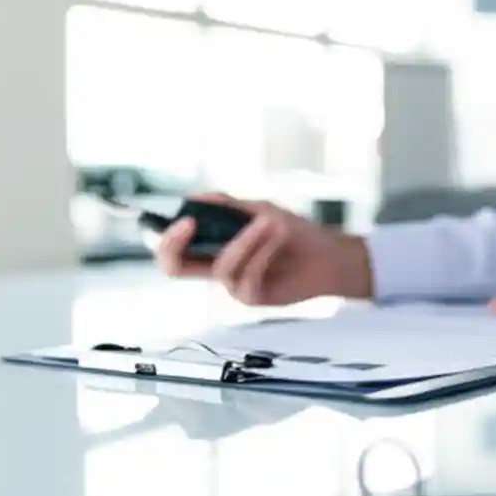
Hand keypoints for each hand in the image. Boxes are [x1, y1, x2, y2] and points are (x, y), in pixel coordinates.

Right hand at [155, 194, 372, 305]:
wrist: (329, 255)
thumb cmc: (294, 233)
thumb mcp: (260, 210)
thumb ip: (227, 205)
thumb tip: (194, 197)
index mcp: (214, 247)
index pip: (175, 249)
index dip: (167, 239)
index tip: (185, 219)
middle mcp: (218, 268)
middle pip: (174, 268)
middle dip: (173, 246)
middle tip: (190, 223)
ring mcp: (233, 285)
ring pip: (222, 266)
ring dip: (246, 240)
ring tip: (272, 222)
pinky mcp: (252, 297)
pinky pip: (247, 277)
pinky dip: (262, 252)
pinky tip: (278, 236)